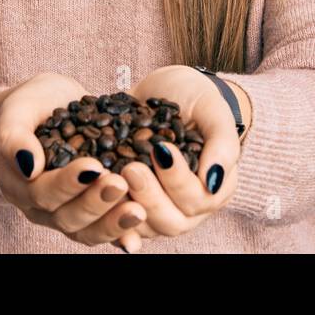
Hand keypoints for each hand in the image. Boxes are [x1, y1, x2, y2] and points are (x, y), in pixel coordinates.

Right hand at [0, 72, 147, 247]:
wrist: (49, 105)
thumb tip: (29, 166)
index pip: (41, 192)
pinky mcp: (91, 214)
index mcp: (18, 184)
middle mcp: (40, 207)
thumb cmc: (32, 105)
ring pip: (88, 231)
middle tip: (120, 183)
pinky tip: (141, 229)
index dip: (67, 184)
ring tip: (138, 209)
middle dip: (95, 202)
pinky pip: (105, 229)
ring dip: (113, 222)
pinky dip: (123, 232)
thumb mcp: (18, 110)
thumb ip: (15, 136)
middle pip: (67, 217)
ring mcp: (66, 213)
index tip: (93, 167)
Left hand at [115, 65, 242, 250]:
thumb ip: (222, 143)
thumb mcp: (214, 111)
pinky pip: (116, 216)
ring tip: (109, 175)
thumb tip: (213, 179)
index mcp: (214, 190)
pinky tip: (92, 189)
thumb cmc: (197, 100)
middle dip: (150, 198)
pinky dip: (105, 207)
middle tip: (131, 168)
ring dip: (124, 205)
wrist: (166, 89)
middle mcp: (187, 206)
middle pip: (170, 222)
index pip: (197, 200)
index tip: (162, 149)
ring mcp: (157, 207)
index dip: (179, 180)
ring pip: (142, 226)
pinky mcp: (130, 200)